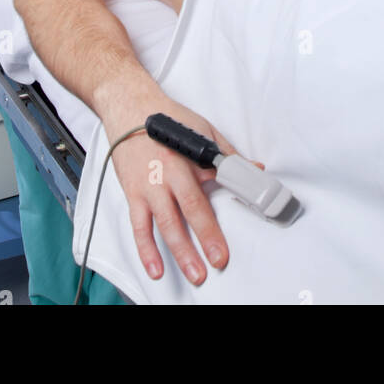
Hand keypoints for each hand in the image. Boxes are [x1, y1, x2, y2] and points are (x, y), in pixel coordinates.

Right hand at [101, 85, 245, 286]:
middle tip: (218, 260)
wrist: (129, 109)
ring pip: (166, 224)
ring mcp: (149, 187)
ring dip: (180, 251)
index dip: (229, 199)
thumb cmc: (167, 118)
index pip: (213, 184)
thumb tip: (253, 169)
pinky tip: (156, 269)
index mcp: (188, 157)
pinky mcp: (133, 195)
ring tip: (194, 273)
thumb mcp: (202, 129)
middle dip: (205, 237)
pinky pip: (139, 227)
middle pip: (190, 209)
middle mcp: (168, 174)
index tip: (241, 218)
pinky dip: (146, 250)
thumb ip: (226, 154)